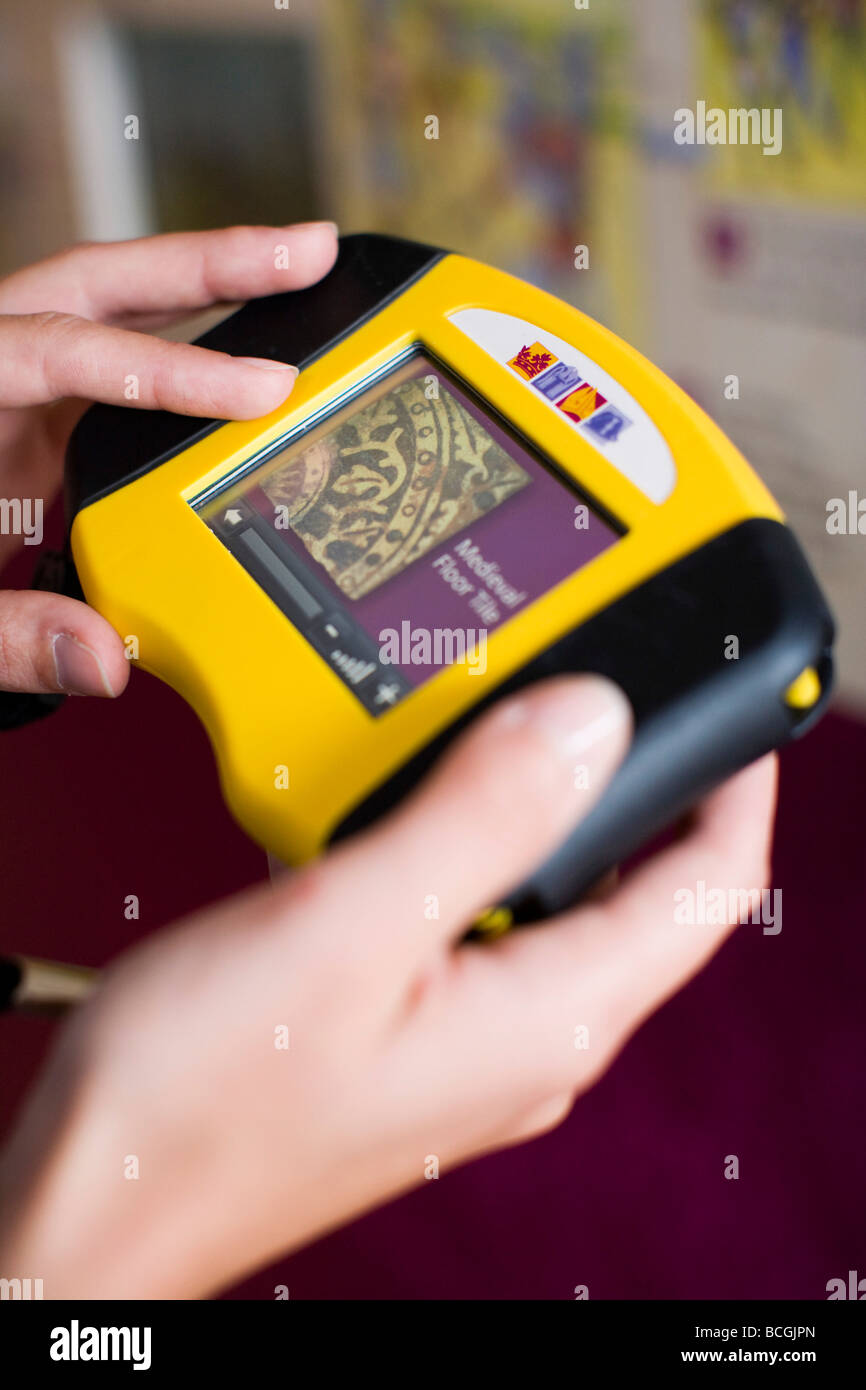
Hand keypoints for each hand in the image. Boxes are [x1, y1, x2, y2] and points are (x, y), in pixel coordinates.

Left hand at [0, 222, 337, 697]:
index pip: (60, 354)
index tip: (258, 390)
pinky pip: (124, 384)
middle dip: (208, 264)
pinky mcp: (41, 436)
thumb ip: (5, 634)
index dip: (166, 369)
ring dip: (208, 293)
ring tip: (300, 274)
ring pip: (113, 316)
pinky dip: (190, 366)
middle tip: (305, 250)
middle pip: (96, 286)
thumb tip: (104, 659)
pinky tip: (249, 378)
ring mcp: (14, 401)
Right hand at [0, 675, 776, 1297]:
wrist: (91, 1196)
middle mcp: (530, 1036)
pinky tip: (395, 809)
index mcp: (550, 1015)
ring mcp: (472, 1039)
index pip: (708, 886)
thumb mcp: (349, 928)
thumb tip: (590, 722)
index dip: (737, 780)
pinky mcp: (414, 1030)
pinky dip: (456, 846)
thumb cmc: (198, 1102)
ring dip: (528, 806)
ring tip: (485, 727)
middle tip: (586, 686)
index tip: (729, 696)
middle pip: (636, 886)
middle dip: (627, 778)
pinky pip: (472, 918)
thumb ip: (481, 817)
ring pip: (546, 895)